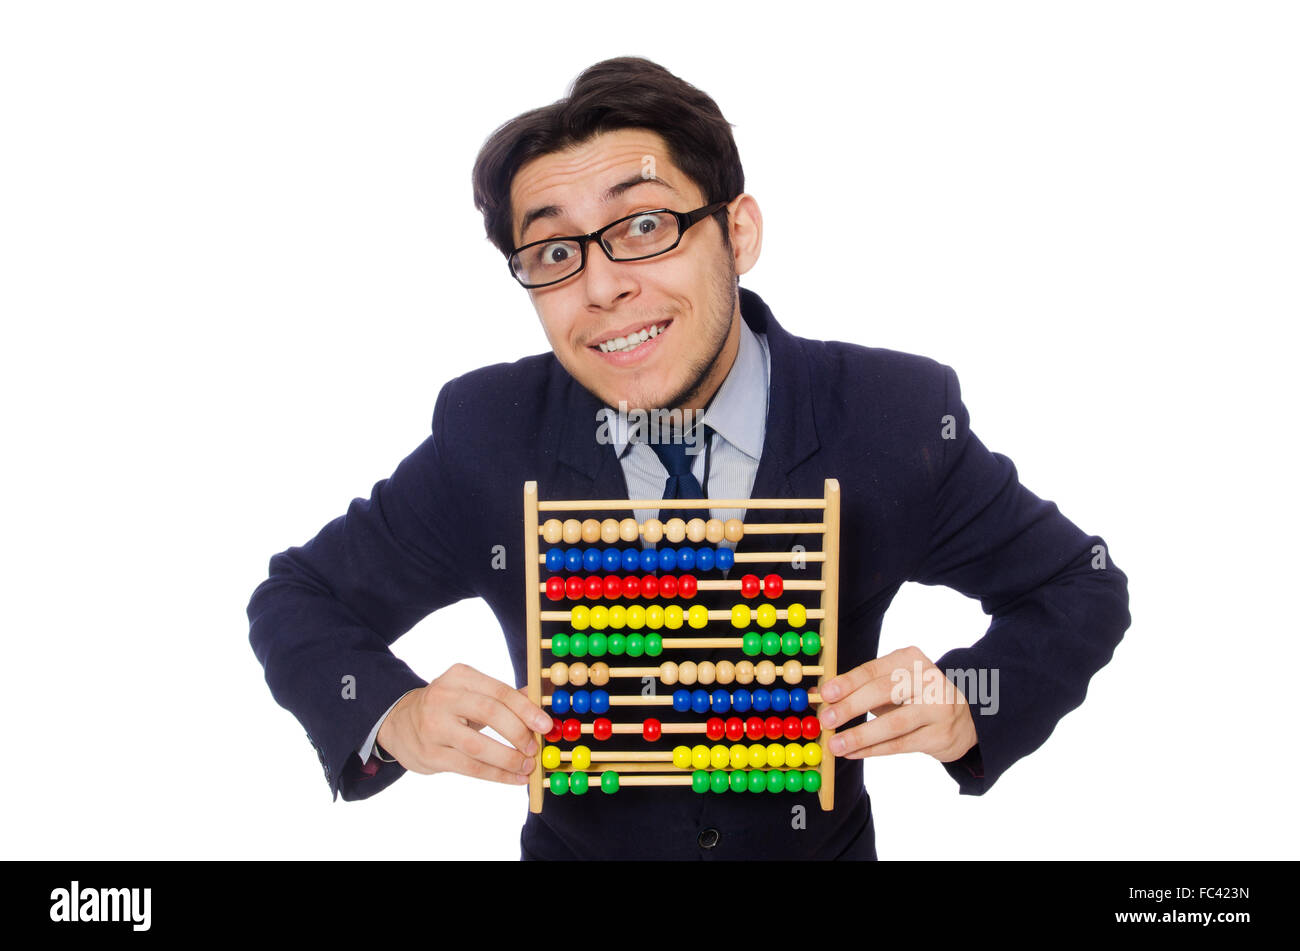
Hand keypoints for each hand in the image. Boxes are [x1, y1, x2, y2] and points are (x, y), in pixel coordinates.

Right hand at [377, 663, 552, 784]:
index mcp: (460, 676)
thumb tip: (540, 699)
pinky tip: (514, 779)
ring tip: (527, 767)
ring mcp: (434, 726)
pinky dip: (497, 775)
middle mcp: (444, 697)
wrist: (399, 721)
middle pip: (489, 713)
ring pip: (478, 746)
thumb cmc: (448, 706)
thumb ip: (505, 696)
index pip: (498, 691)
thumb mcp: (472, 693)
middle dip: (518, 733)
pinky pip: (470, 768)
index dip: (526, 709)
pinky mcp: (430, 754)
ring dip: (509, 759)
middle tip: (535, 748)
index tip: (545, 726)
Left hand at [818, 646, 977, 763]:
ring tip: (835, 745)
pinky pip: (901, 744)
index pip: (874, 670)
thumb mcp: (891, 684)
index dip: (848, 682)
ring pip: (893, 724)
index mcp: (910, 659)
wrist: (964, 718)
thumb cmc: (915, 696)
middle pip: (883, 692)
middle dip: (851, 707)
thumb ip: (856, 688)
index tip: (825, 694)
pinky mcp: (940, 735)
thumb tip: (815, 695)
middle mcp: (927, 679)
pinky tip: (853, 752)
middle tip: (826, 720)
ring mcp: (938, 708)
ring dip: (860, 735)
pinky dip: (873, 750)